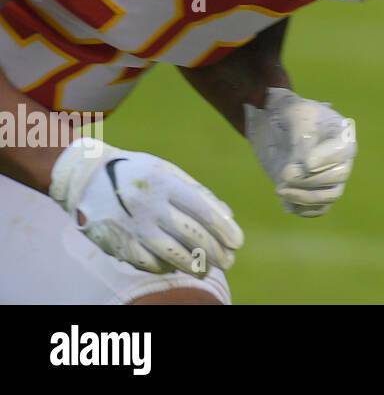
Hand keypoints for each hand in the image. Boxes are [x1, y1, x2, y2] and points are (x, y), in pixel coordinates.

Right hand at [48, 138, 242, 275]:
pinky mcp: (118, 243)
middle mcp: (148, 205)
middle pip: (190, 234)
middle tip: (229, 261)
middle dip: (214, 252)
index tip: (238, 242)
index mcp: (164, 182)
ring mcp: (132, 226)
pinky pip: (147, 262)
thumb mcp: (167, 171)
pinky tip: (177, 268)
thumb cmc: (137, 173)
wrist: (86, 178)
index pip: (202, 210)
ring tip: (207, 270)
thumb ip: (197, 191)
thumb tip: (226, 216)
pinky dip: (166, 267)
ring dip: (194, 265)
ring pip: (170, 253)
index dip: (223, 229)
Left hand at [244, 88, 355, 216]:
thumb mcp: (295, 114)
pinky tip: (284, 200)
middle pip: (339, 176)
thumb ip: (302, 138)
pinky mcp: (316, 192)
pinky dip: (301, 208)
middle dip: (310, 180)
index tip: (305, 164)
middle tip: (284, 175)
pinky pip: (318, 209)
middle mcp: (342, 158)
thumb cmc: (289, 113)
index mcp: (342, 135)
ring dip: (305, 197)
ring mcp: (330, 177)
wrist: (275, 123)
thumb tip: (307, 168)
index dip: (325, 160)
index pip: (343, 151)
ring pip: (330, 196)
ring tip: (280, 190)